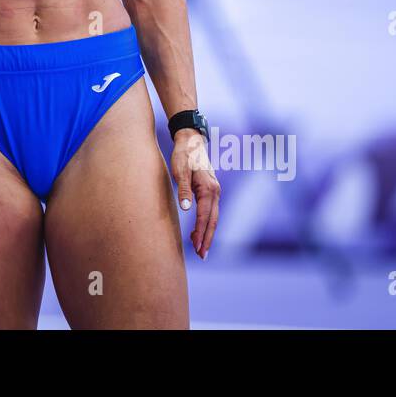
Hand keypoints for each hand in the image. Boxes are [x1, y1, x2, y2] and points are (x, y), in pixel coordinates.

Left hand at [171, 127, 219, 259]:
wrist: (191, 141)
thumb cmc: (183, 155)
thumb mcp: (179, 171)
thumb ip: (183, 190)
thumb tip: (186, 209)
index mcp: (208, 188)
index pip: (205, 217)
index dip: (201, 233)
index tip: (197, 248)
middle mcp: (215, 191)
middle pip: (213, 220)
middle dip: (207, 239)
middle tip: (202, 256)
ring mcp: (215, 191)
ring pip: (213, 217)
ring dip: (207, 233)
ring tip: (200, 248)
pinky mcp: (211, 190)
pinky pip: (211, 211)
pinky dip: (206, 223)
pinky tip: (198, 231)